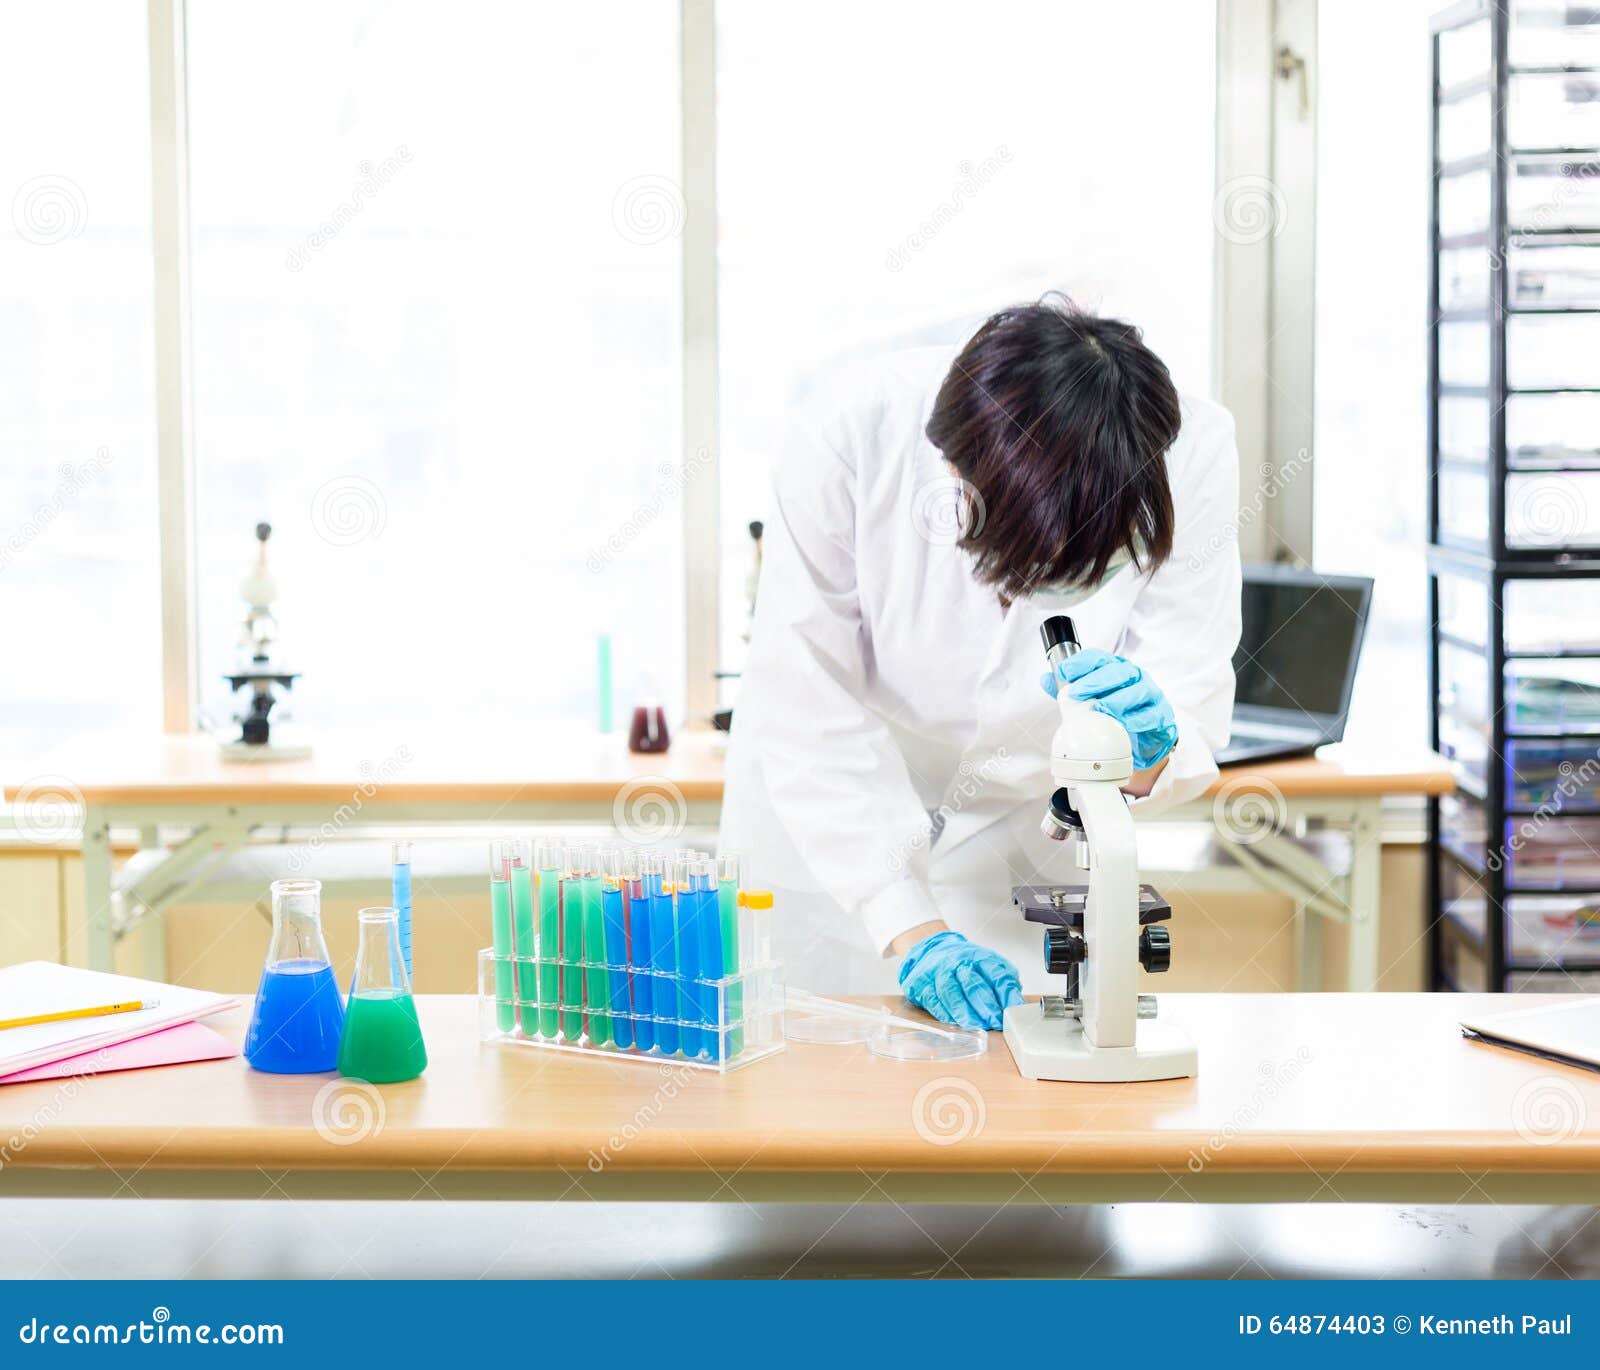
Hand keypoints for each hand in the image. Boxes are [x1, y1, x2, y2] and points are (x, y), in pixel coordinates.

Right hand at [897, 930, 1023, 1031]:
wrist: (932, 950)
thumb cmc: (965, 964)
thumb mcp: (989, 966)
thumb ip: (1004, 983)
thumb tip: (1018, 1006)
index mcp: (980, 958)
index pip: (997, 976)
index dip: (1006, 996)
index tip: (1011, 1013)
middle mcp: (959, 962)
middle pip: (974, 984)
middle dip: (986, 1006)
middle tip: (995, 1022)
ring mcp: (939, 972)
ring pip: (952, 993)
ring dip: (965, 1012)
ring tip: (976, 1027)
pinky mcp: (923, 984)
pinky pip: (933, 1000)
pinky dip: (944, 1013)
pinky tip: (954, 1022)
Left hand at [1039, 647, 1177, 770]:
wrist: (1144, 736)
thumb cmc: (1115, 713)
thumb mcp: (1090, 701)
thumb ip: (1068, 691)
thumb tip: (1045, 679)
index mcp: (1115, 668)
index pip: (1098, 658)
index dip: (1081, 662)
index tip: (1064, 671)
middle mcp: (1134, 676)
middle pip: (1118, 671)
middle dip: (1096, 680)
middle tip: (1077, 692)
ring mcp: (1150, 694)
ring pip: (1137, 691)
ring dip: (1117, 699)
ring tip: (1100, 709)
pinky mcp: (1161, 714)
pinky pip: (1151, 715)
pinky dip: (1137, 720)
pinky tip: (1125, 724)